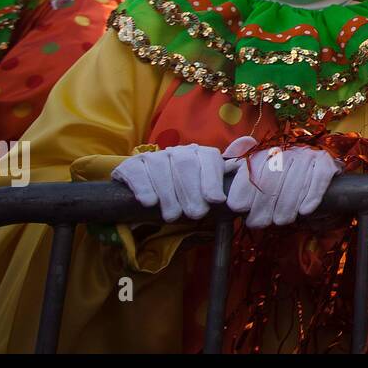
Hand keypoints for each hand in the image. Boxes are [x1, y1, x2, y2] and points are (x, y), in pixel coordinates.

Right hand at [111, 143, 226, 222]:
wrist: (147, 197)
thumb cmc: (182, 198)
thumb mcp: (203, 196)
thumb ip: (219, 193)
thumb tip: (236, 202)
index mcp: (199, 154)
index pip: (209, 158)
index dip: (212, 179)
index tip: (216, 200)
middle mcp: (176, 151)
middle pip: (185, 164)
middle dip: (192, 190)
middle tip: (196, 214)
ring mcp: (153, 156)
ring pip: (161, 167)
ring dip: (169, 194)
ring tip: (173, 216)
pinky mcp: (131, 165)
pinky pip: (137, 172)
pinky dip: (144, 187)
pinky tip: (149, 203)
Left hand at [222, 137, 341, 228]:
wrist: (322, 177)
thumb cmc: (285, 182)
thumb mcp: (262, 175)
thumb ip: (245, 167)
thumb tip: (232, 157)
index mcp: (270, 151)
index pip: (254, 167)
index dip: (244, 188)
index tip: (239, 207)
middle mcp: (289, 150)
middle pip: (273, 177)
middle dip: (263, 203)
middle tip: (258, 222)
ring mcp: (309, 156)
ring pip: (295, 181)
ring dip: (287, 204)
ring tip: (280, 221)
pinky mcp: (326, 164)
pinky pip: (318, 179)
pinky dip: (312, 196)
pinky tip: (305, 210)